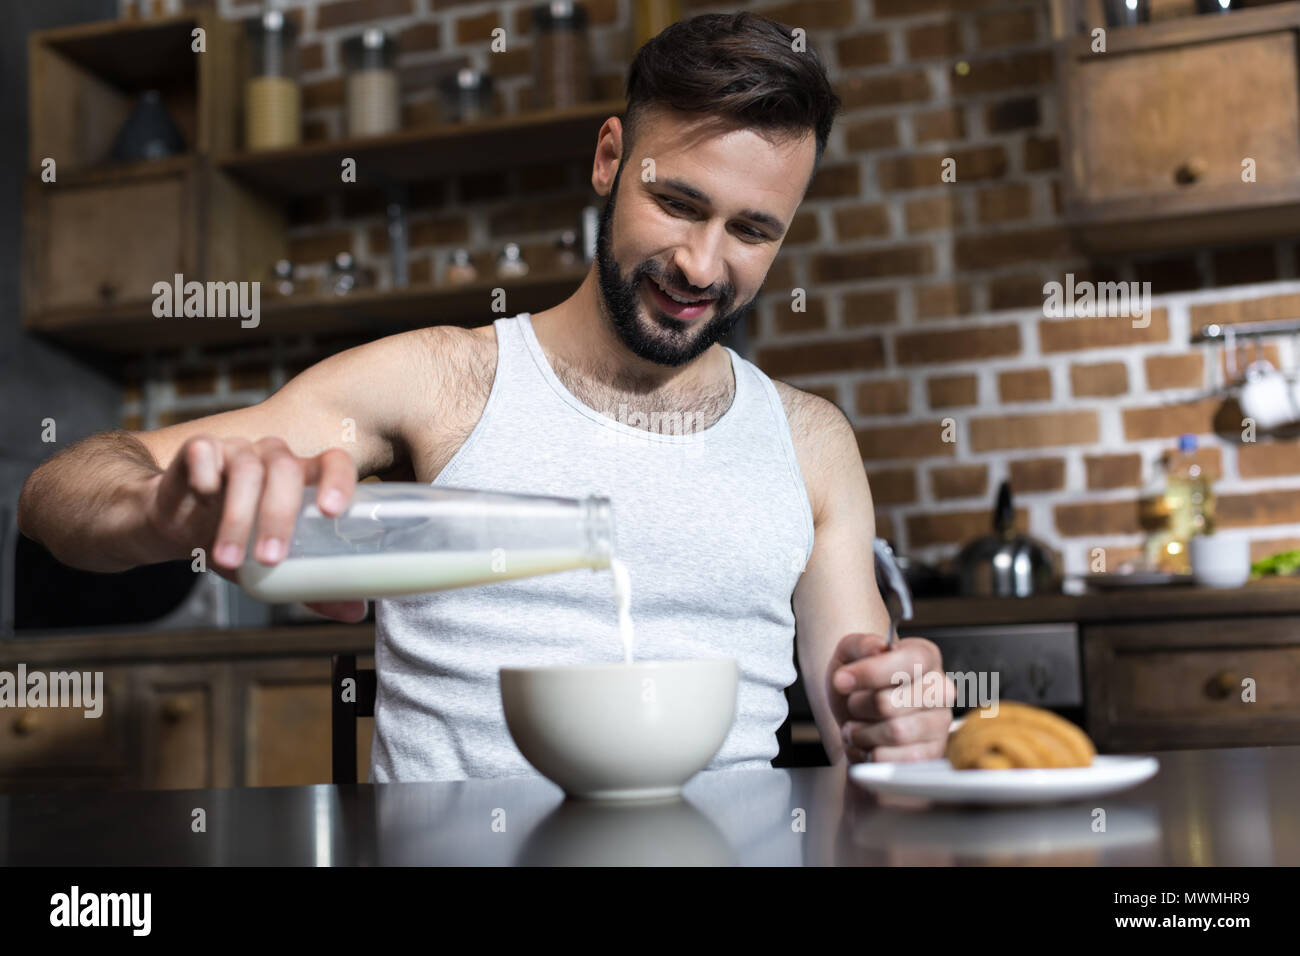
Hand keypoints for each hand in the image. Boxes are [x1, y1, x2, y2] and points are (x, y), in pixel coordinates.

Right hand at [144, 434, 365, 622]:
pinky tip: (204, 497)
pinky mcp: (198, 449)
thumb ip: (310, 583)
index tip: (332, 512)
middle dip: (278, 516)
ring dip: (238, 517)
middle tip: (270, 559)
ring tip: (230, 560)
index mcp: (303, 478)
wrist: (180, 527)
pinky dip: (204, 475)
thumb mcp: (274, 567)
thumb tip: (354, 612)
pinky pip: (204, 451)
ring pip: (245, 469)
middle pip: (286, 470)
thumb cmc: (239, 539)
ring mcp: (237, 450)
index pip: (333, 463)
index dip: (338, 480)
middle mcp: (273, 457)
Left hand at [827, 633, 953, 762]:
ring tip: (857, 728)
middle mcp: (941, 690)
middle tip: (853, 706)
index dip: (871, 672)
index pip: (910, 662)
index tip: (841, 680)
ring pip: (894, 733)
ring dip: (861, 733)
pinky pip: (894, 760)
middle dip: (858, 706)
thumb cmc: (858, 690)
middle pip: (891, 701)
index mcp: (925, 657)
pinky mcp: (932, 756)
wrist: (859, 729)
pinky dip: (869, 756)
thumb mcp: (848, 659)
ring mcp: (940, 725)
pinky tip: (868, 747)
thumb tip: (877, 648)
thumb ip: (859, 645)